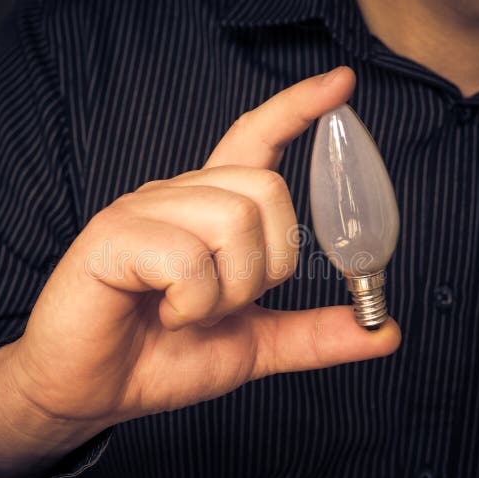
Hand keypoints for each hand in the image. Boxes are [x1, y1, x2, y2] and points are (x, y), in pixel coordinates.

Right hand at [0, 66, 400, 477]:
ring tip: (189, 313)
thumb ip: (313, 334)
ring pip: (234, 220)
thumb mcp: (252, 346)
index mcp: (209, 211)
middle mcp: (177, 195)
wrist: (93, 393)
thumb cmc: (161, 359)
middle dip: (266, 266)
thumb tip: (385, 331)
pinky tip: (164, 314)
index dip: (297, 109)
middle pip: (267, 190)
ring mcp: (143, 209)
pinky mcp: (113, 235)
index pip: (255, 138)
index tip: (341, 84)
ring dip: (228, 291)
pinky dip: (192, 305)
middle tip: (224, 304)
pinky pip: (188, 258)